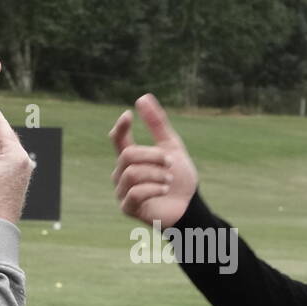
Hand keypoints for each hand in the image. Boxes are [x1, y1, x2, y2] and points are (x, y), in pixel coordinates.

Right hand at [109, 93, 198, 228]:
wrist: (189, 206)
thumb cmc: (179, 177)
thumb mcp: (171, 147)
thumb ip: (157, 124)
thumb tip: (142, 97)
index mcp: (130, 158)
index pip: (117, 139)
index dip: (120, 126)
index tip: (129, 115)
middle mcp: (121, 173)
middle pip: (128, 155)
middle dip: (153, 156)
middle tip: (171, 164)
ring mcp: (122, 191)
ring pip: (132, 173)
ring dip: (156, 174)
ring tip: (169, 180)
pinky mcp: (127, 208)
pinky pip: (134, 193)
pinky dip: (153, 188)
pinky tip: (164, 190)